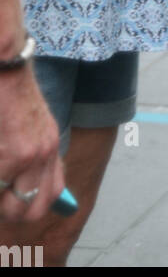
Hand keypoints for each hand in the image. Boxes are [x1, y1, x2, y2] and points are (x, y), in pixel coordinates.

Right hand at [0, 67, 64, 221]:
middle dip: (9, 211)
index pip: (53, 192)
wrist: (6, 64)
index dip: (31, 205)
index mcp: (49, 144)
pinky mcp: (11, 156)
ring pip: (10, 206)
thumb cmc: (9, 91)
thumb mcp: (29, 121)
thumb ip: (30, 152)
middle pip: (32, 209)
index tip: (15, 204)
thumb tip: (17, 185)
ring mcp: (28, 156)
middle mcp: (44, 153)